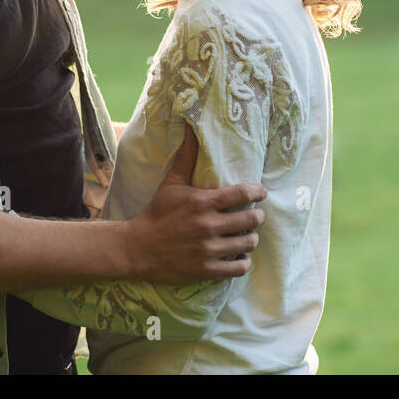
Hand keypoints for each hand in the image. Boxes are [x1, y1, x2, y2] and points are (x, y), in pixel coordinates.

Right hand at [126, 123, 266, 283]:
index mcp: (203, 202)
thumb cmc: (157, 213)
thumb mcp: (172, 183)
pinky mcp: (206, 270)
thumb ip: (186, 157)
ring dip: (252, 239)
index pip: (244, 193)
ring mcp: (208, 249)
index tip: (260, 193)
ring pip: (248, 243)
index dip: (258, 192)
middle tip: (255, 216)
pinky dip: (243, 261)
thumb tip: (190, 128)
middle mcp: (209, 225)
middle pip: (252, 219)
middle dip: (258, 217)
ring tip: (247, 235)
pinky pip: (239, 267)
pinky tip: (239, 256)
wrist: (137, 248)